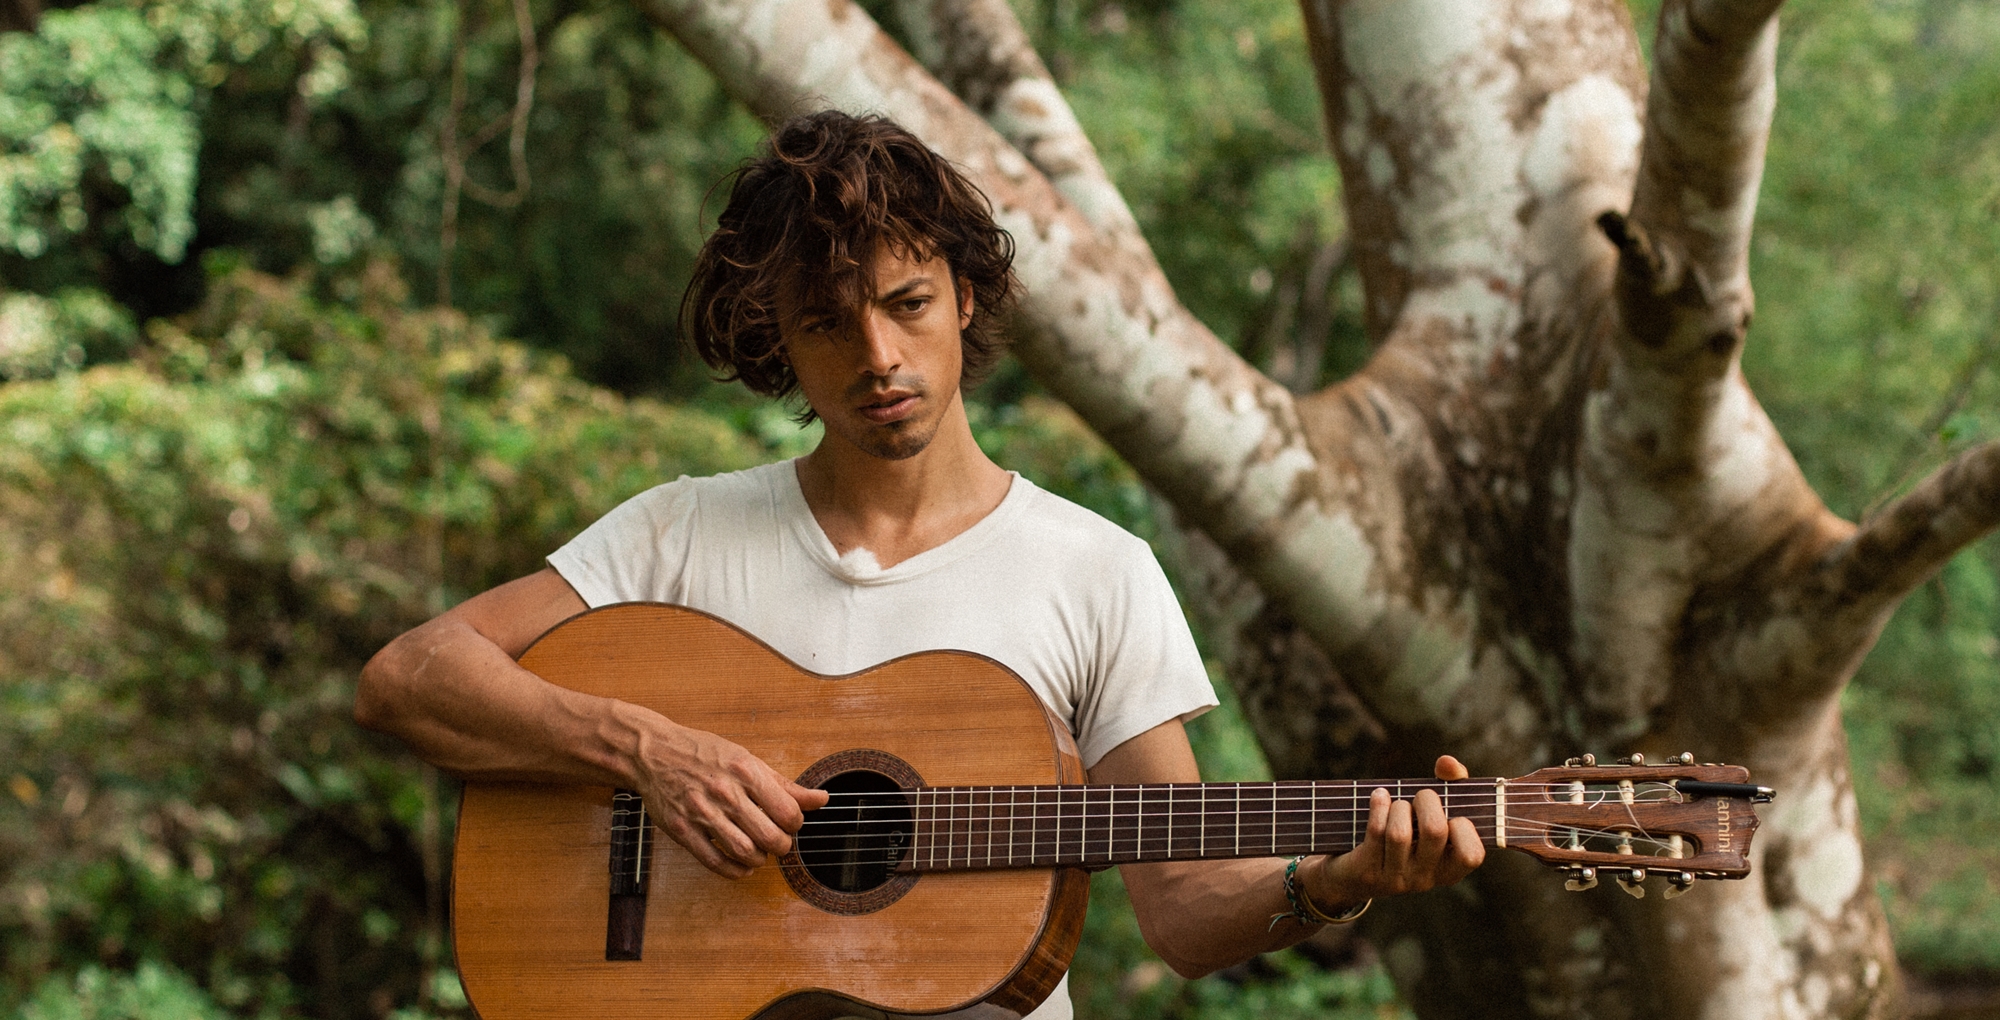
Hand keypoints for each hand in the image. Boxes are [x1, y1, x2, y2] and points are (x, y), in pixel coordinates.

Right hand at [633, 719, 829, 878]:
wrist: (653, 752)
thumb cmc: (703, 753)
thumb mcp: (748, 759)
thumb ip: (785, 784)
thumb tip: (822, 799)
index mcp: (746, 771)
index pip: (789, 812)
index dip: (795, 824)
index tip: (789, 823)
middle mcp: (725, 792)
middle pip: (770, 837)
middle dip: (782, 847)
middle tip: (778, 843)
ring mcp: (702, 812)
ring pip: (745, 853)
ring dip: (759, 860)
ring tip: (759, 853)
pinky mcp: (682, 830)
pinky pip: (715, 862)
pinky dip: (735, 871)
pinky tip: (740, 865)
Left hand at [1304, 755, 1484, 911]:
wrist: (1352, 875)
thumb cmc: (1403, 835)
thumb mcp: (1428, 818)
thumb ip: (1449, 786)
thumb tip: (1448, 763)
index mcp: (1448, 870)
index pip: (1471, 856)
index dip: (1465, 829)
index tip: (1452, 816)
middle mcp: (1425, 879)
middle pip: (1434, 831)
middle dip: (1427, 800)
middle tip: (1419, 797)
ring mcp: (1395, 879)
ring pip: (1400, 833)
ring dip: (1399, 806)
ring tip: (1396, 804)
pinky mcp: (1368, 872)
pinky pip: (1375, 832)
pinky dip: (1378, 805)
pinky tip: (1379, 796)